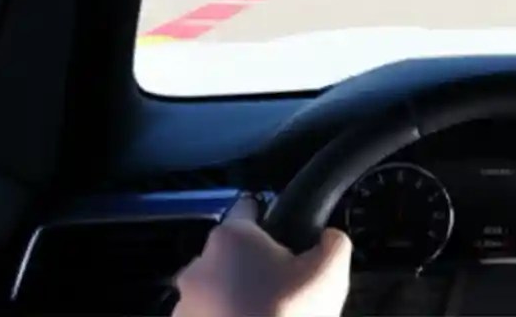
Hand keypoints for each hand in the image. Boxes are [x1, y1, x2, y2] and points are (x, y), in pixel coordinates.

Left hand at [173, 194, 352, 316]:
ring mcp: (183, 303)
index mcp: (231, 238)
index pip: (250, 209)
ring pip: (217, 289)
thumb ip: (332, 240)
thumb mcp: (331, 271)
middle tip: (284, 291)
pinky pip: (208, 316)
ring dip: (236, 297)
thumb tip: (327, 237)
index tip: (286, 243)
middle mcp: (197, 264)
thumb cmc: (289, 314)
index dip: (272, 224)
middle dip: (254, 268)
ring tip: (267, 316)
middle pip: (233, 255)